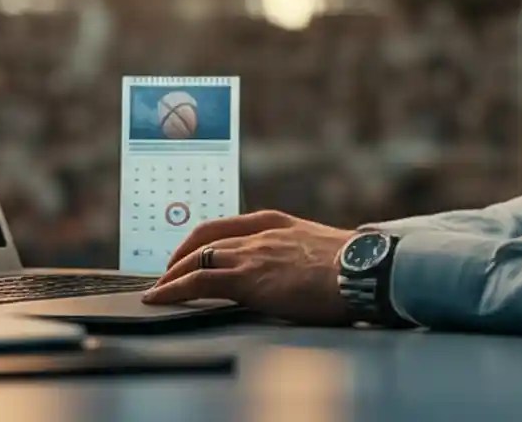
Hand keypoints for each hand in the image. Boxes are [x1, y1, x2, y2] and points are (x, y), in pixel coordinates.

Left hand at [142, 210, 353, 325]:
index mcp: (277, 222)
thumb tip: (305, 270)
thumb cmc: (355, 267)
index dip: (204, 240)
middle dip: (181, 256)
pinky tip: (159, 299)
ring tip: (157, 291)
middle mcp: (259, 233)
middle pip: (205, 239)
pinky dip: (172, 290)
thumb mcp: (323, 250)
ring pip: (196, 259)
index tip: (191, 252)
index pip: (228, 226)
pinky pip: (198, 281)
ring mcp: (251, 254)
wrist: (365, 271)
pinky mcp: (247, 279)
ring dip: (171, 276)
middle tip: (167, 273)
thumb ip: (303, 254)